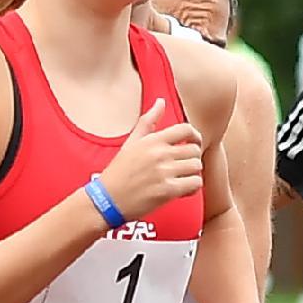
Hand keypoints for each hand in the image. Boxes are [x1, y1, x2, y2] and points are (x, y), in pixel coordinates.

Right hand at [99, 100, 202, 220]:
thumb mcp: (130, 143)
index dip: (195, 136)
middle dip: (192, 158)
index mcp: (152, 140)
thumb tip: (160, 101)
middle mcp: (159, 154)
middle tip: (184, 166)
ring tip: (182, 178)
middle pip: (194, 149)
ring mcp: (164, 172)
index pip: (186, 129)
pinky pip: (195, 183)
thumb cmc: (118, 172)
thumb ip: (147, 122)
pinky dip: (193, 187)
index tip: (193, 144)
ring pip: (196, 166)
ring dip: (192, 173)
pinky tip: (183, 190)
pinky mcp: (167, 191)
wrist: (106, 200)